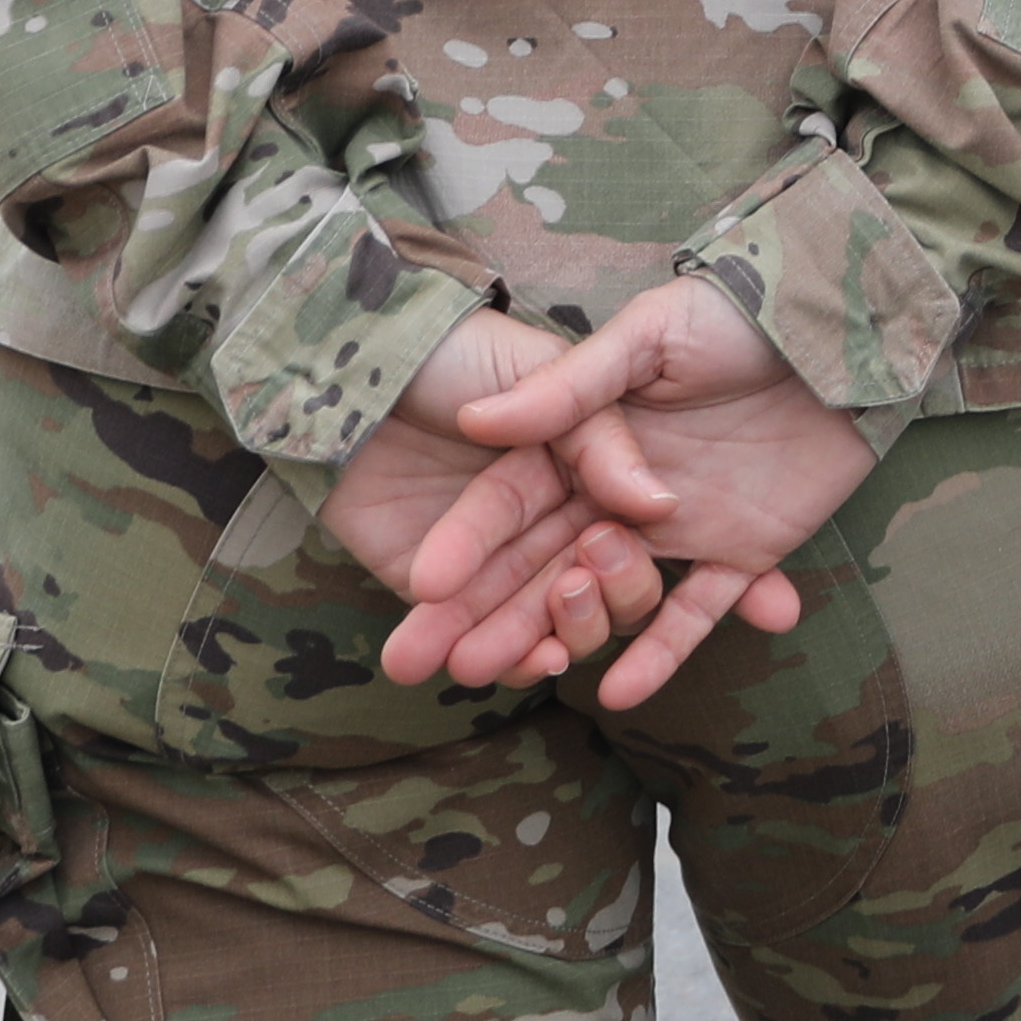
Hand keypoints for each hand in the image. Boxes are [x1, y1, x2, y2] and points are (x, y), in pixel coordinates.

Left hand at [324, 306, 658, 693]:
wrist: (358, 371)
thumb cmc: (457, 354)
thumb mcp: (544, 370)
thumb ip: (600, 437)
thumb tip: (662, 505)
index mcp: (589, 473)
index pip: (625, 539)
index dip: (624, 560)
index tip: (601, 552)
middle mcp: (552, 523)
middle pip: (590, 592)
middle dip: (584, 609)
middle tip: (565, 591)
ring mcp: (497, 561)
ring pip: (540, 625)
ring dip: (529, 644)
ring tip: (509, 644)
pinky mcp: (441, 592)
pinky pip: (479, 637)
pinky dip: (493, 661)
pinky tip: (483, 666)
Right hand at [429, 277, 876, 712]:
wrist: (841, 327)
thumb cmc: (735, 314)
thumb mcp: (648, 336)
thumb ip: (572, 387)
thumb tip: (476, 419)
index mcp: (585, 442)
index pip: (509, 504)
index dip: (464, 545)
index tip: (420, 588)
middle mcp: (620, 495)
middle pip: (539, 565)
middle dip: (483, 616)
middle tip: (422, 665)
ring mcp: (679, 529)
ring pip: (605, 597)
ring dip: (562, 633)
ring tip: (528, 667)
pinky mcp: (742, 551)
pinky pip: (695, 612)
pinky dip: (663, 652)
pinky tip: (618, 692)